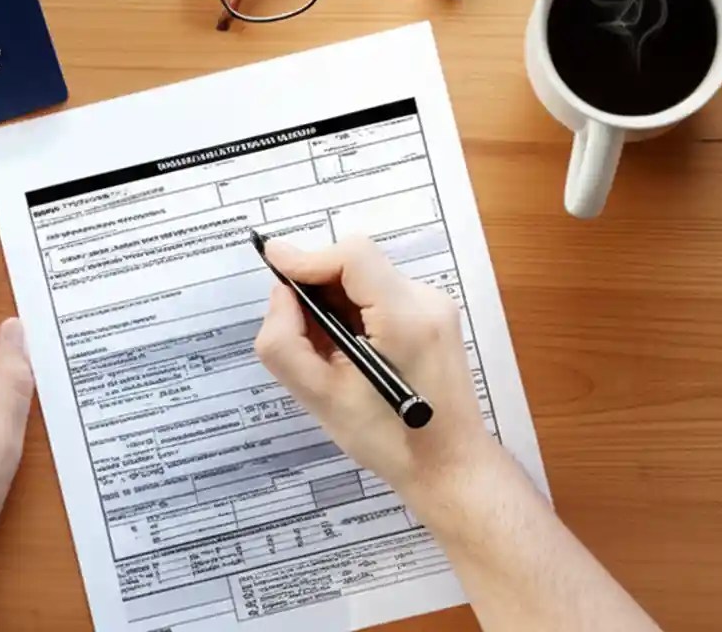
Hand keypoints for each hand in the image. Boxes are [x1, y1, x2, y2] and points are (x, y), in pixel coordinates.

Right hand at [253, 236, 497, 509]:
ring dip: (336, 300)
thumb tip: (281, 294)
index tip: (272, 264)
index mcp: (404, 319)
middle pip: (358, 264)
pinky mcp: (435, 317)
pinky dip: (356, 311)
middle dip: (318, 284)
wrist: (448, 465)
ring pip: (368, 278)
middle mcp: (425, 302)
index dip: (308, 257)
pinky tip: (349, 352)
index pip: (353, 256)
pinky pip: (383, 294)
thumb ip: (285, 342)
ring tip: (324, 349)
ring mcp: (435, 307)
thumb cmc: (388, 440)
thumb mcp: (320, 397)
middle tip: (295, 325)